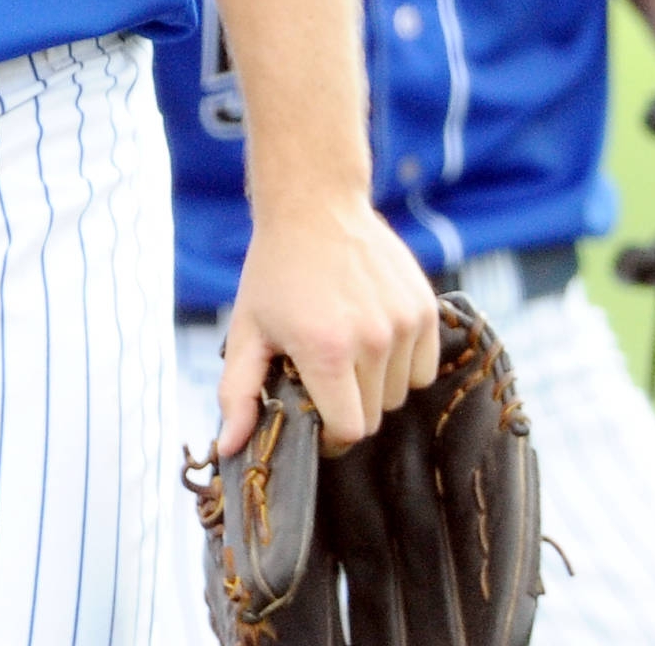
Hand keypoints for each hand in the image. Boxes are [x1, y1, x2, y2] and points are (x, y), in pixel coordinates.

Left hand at [219, 192, 437, 453]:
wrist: (315, 205)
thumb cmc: (274, 271)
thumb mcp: (247, 330)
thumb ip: (237, 394)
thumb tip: (227, 450)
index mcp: (326, 350)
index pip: (349, 430)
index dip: (330, 435)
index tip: (315, 417)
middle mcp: (373, 340)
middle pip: (375, 415)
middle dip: (348, 406)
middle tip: (323, 372)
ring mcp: (405, 323)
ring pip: (401, 394)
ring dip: (375, 384)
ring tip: (346, 345)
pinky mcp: (427, 309)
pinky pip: (424, 368)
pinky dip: (403, 364)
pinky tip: (373, 335)